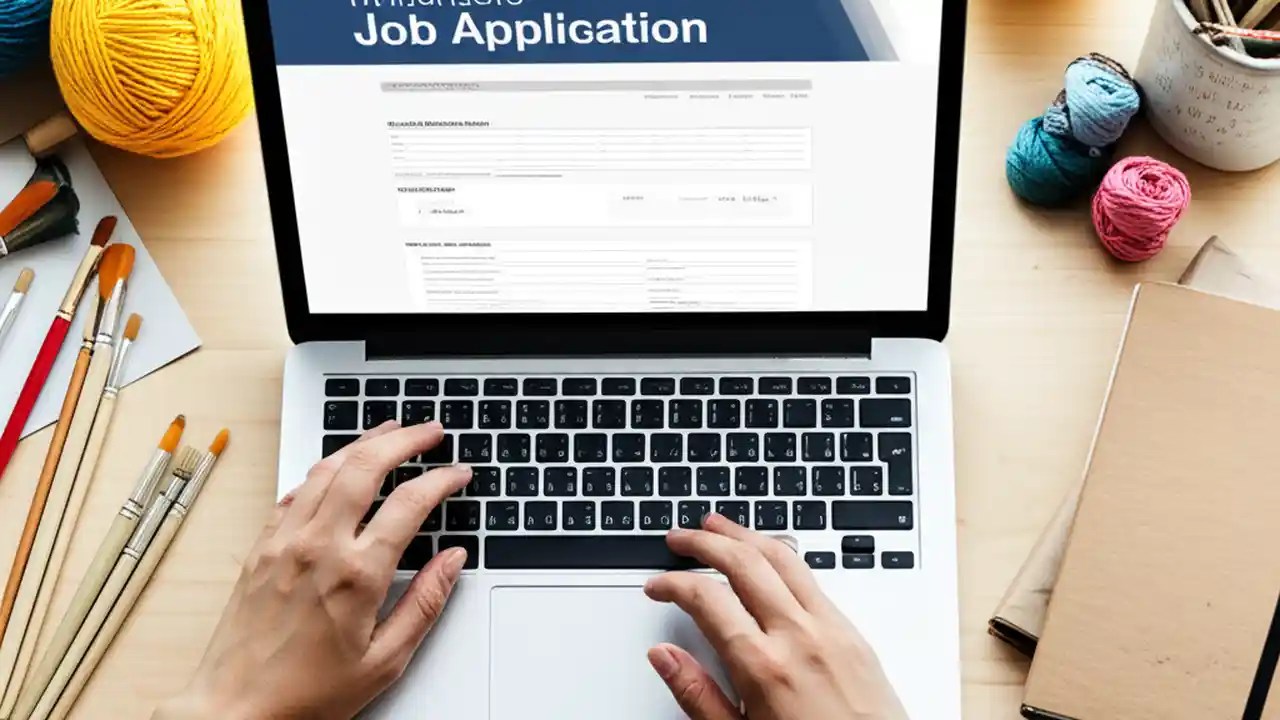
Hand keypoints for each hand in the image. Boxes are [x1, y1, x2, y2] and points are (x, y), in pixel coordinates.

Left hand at [155, 421, 471, 719]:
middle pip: (366, 466)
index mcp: (356, 574)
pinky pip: (293, 492)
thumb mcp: (385, 661)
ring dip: (362, 442)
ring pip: (327, 468)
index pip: (409, 503)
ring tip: (389, 431)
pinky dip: (322, 470)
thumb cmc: (307, 696)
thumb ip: (426, 604)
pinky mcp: (260, 548)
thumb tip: (453, 562)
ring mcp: (284, 542)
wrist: (235, 711)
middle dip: (404, 439)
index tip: (458, 474)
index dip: (441, 480)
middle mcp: (318, 546)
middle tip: (430, 431)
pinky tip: (336, 467)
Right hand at [645, 514, 907, 719]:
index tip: (657, 585)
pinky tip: (767, 555)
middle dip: (704, 542)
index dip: (673, 583)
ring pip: (782, 557)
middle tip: (679, 537)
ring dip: (744, 535)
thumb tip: (663, 657)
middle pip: (744, 562)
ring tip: (718, 526)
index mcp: (763, 666)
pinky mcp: (854, 633)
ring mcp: (831, 629)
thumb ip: (697, 694)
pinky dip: (780, 555)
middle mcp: (798, 636)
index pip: (706, 599)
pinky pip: (812, 577)